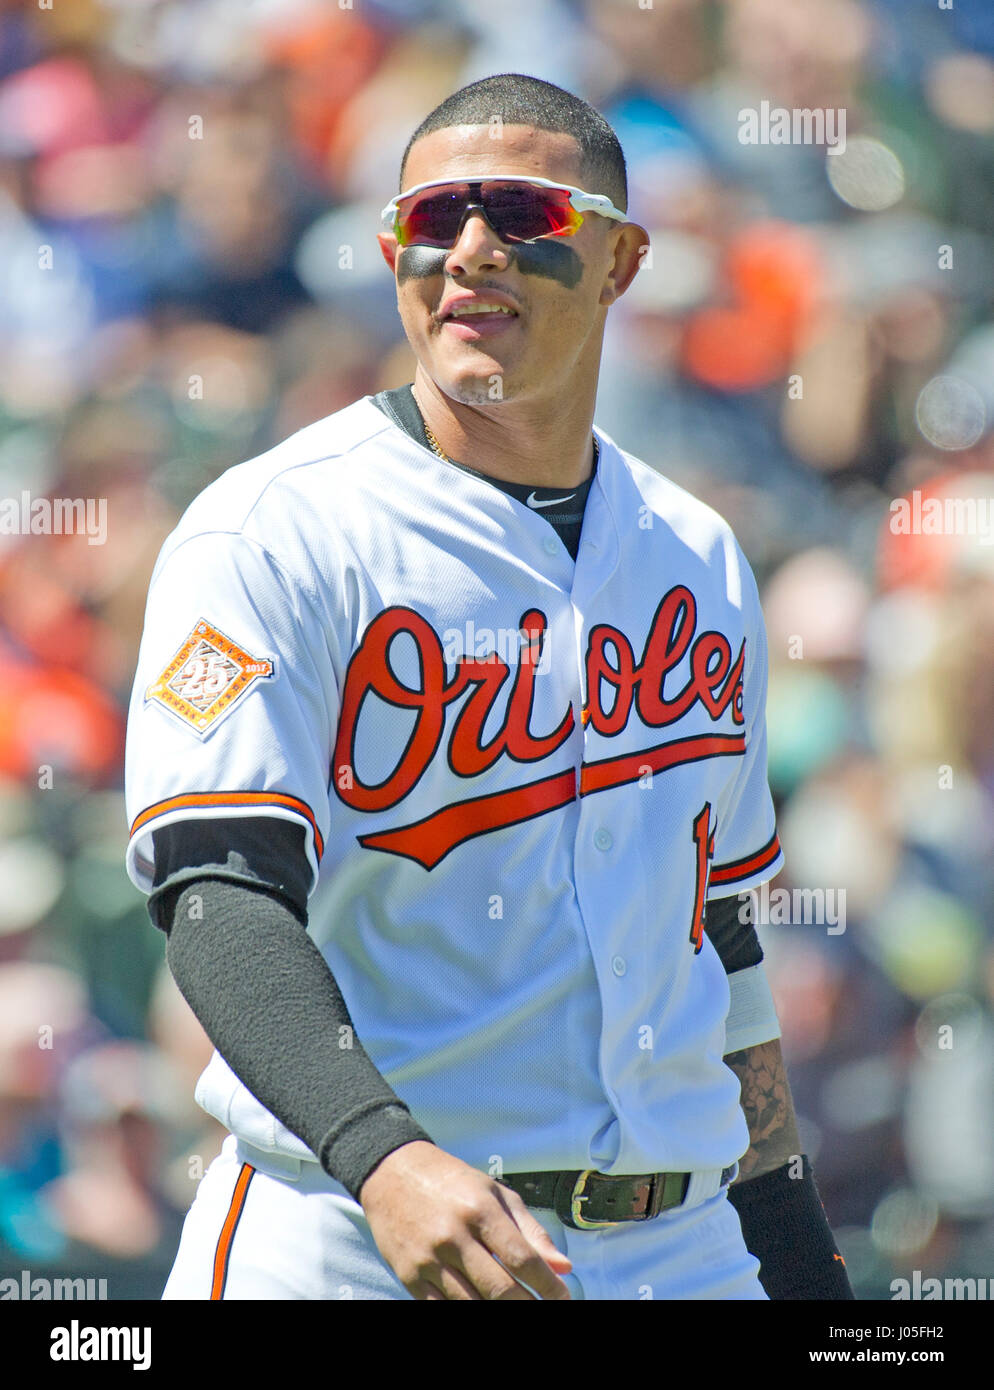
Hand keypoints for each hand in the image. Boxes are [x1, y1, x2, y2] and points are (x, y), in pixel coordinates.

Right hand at [358, 1141, 572, 1299]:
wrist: (392, 1174)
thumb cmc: (451, 1182)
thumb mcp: (494, 1192)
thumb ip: (530, 1230)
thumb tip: (564, 1266)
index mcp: (480, 1209)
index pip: (522, 1258)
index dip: (548, 1284)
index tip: (563, 1297)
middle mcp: (453, 1235)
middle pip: (499, 1289)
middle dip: (527, 1306)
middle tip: (542, 1308)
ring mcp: (429, 1259)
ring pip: (472, 1305)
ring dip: (499, 1313)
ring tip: (516, 1306)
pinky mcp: (410, 1277)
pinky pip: (441, 1309)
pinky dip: (465, 1313)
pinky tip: (482, 1306)